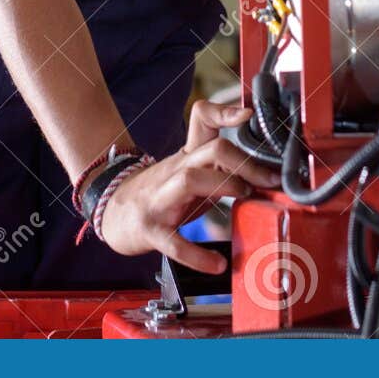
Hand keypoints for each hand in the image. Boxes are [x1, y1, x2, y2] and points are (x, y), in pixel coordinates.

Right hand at [97, 101, 279, 273]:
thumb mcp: (188, 172)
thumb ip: (220, 168)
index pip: (202, 118)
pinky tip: (217, 264)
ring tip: (245, 201)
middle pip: (212, 149)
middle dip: (245, 163)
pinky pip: (174, 241)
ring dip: (224, 186)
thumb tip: (265, 173)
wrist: (110, 211)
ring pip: (191, 179)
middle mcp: (175, 171)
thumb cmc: (161, 194)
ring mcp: (161, 199)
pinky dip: (197, 255)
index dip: (225, 112)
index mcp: (186, 157)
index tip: (250, 115)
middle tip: (268, 181)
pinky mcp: (150, 229)